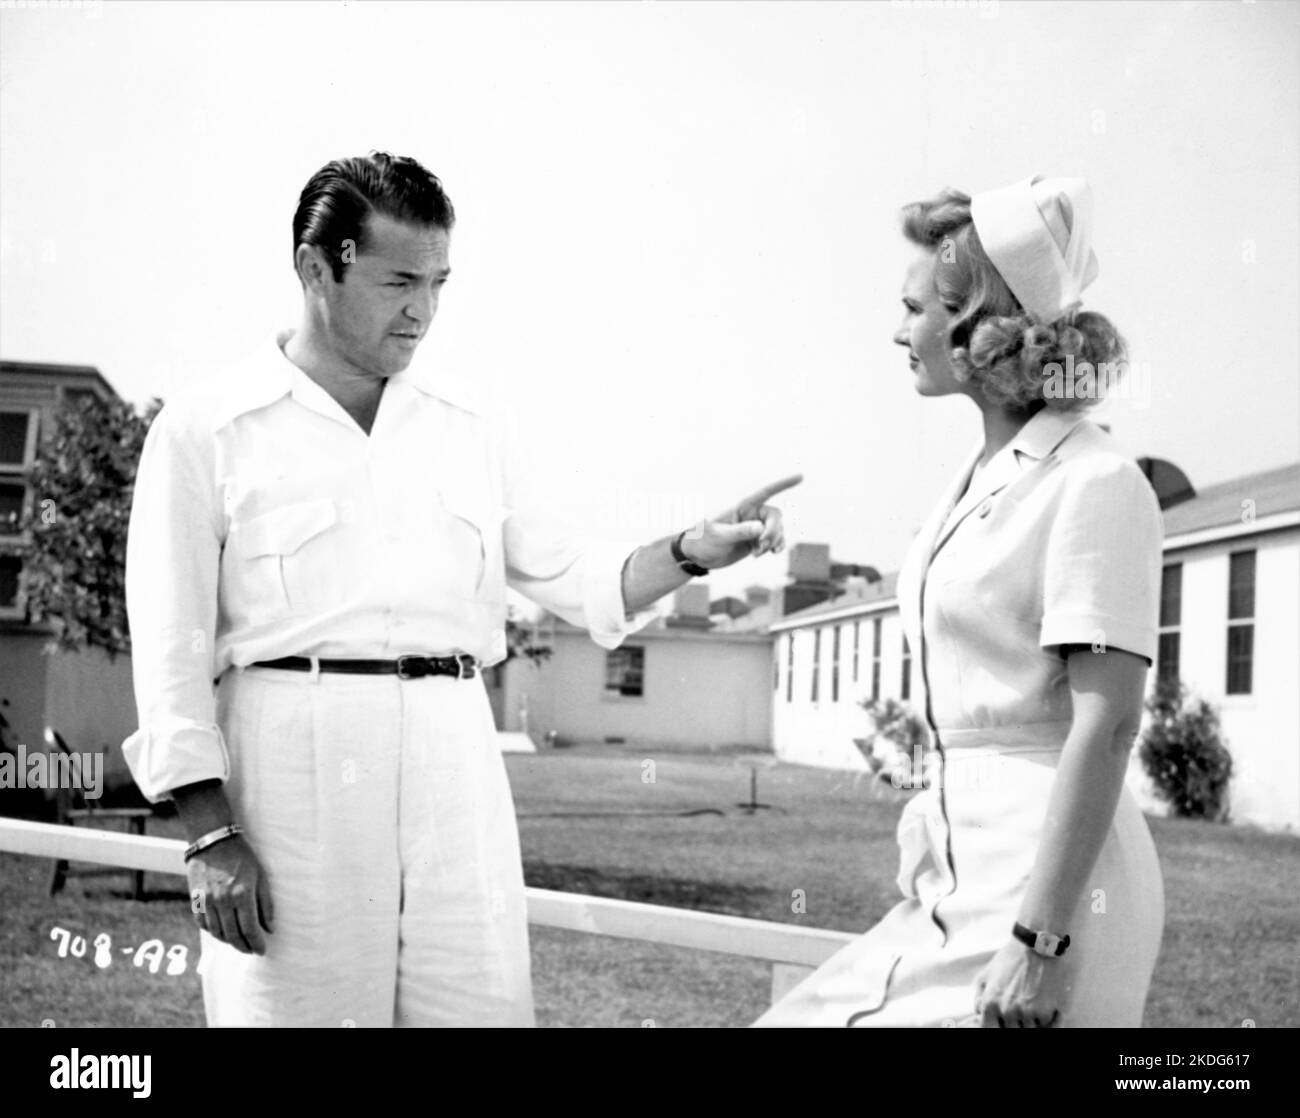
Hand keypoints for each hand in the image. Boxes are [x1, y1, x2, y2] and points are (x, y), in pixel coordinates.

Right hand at [188, 835, 274, 954]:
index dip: (257, 943)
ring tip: (239, 943)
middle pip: (233, 935)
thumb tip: (270, 928)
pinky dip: (214, 932)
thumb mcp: (261, 876)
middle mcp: (223, 901)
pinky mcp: (195, 900)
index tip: (262, 950)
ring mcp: (206, 902)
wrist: (213, 841)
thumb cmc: (242, 857)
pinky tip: (223, 931)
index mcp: (242, 895)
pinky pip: (203, 924)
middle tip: (251, 950)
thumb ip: (266, 904)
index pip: (250, 929)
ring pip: (217, 933)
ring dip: (229, 942)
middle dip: (244, 947)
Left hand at [680, 474, 802, 569]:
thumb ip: (740, 532)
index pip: (766, 492)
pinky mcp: (755, 541)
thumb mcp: (719, 536)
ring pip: (777, 530)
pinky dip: (775, 546)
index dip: (783, 484)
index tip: (801, 477)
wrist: (697, 555)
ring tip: (757, 553)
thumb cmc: (702, 540)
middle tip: (761, 546)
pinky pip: (774, 541)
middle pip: (775, 517)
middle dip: (773, 532)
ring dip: (772, 542)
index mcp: (742, 506)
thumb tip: (761, 528)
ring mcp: (754, 528)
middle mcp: (751, 515)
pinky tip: (769, 553)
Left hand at [972, 939, 1070, 1027]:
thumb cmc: (1010, 959)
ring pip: (1029, 1030)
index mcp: (990, 1003)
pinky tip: (1045, 1003)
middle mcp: (1007, 1011)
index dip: (997, 1025)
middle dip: (1016, 1022)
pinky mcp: (1045, 1012)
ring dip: (1031, 1021)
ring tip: (1034, 1003)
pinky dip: (1046, 1019)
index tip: (1004, 1019)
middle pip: (1011, 1031)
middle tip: (1021, 1007)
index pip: (989, 1029)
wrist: (1036, 946)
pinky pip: (1045, 1026)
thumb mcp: (986, 974)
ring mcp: (1026, 1013)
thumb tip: (979, 1013)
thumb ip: (979, 996)